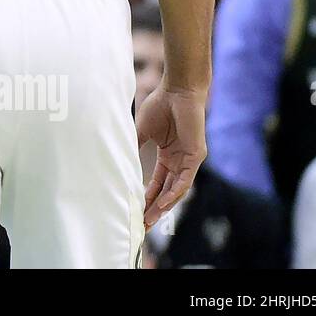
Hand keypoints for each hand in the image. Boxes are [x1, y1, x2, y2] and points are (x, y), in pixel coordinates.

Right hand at [136, 84, 206, 227]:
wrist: (177, 90)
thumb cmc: (160, 106)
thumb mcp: (141, 132)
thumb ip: (134, 149)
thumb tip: (119, 165)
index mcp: (167, 156)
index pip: (157, 183)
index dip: (146, 197)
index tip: (135, 210)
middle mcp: (179, 161)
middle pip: (166, 191)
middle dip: (154, 208)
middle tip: (142, 225)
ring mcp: (189, 160)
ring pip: (176, 190)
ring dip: (163, 206)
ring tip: (149, 219)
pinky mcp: (196, 156)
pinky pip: (184, 180)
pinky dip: (173, 193)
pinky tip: (162, 204)